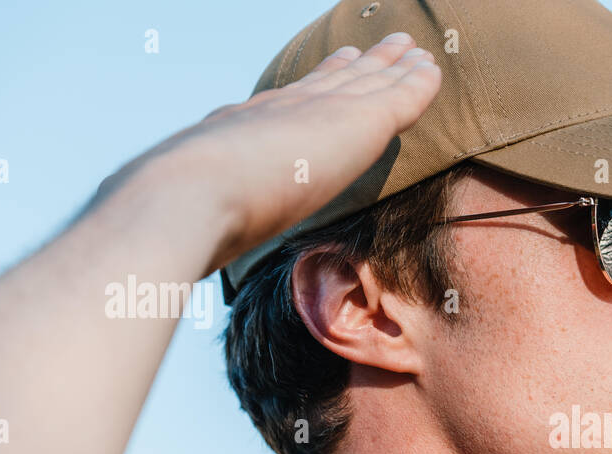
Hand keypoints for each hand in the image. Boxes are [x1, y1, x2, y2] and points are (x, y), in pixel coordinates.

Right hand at [100, 33, 442, 272]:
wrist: (187, 197)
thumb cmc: (178, 221)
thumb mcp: (195, 217)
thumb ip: (201, 221)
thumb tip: (178, 247)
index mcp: (247, 133)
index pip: (291, 104)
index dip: (318, 85)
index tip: (336, 67)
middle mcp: (282, 112)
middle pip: (332, 82)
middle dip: (360, 66)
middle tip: (385, 47)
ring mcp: (316, 114)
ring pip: (368, 81)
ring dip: (394, 65)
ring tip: (413, 49)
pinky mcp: (352, 123)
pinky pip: (398, 97)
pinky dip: (417, 84)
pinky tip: (434, 72)